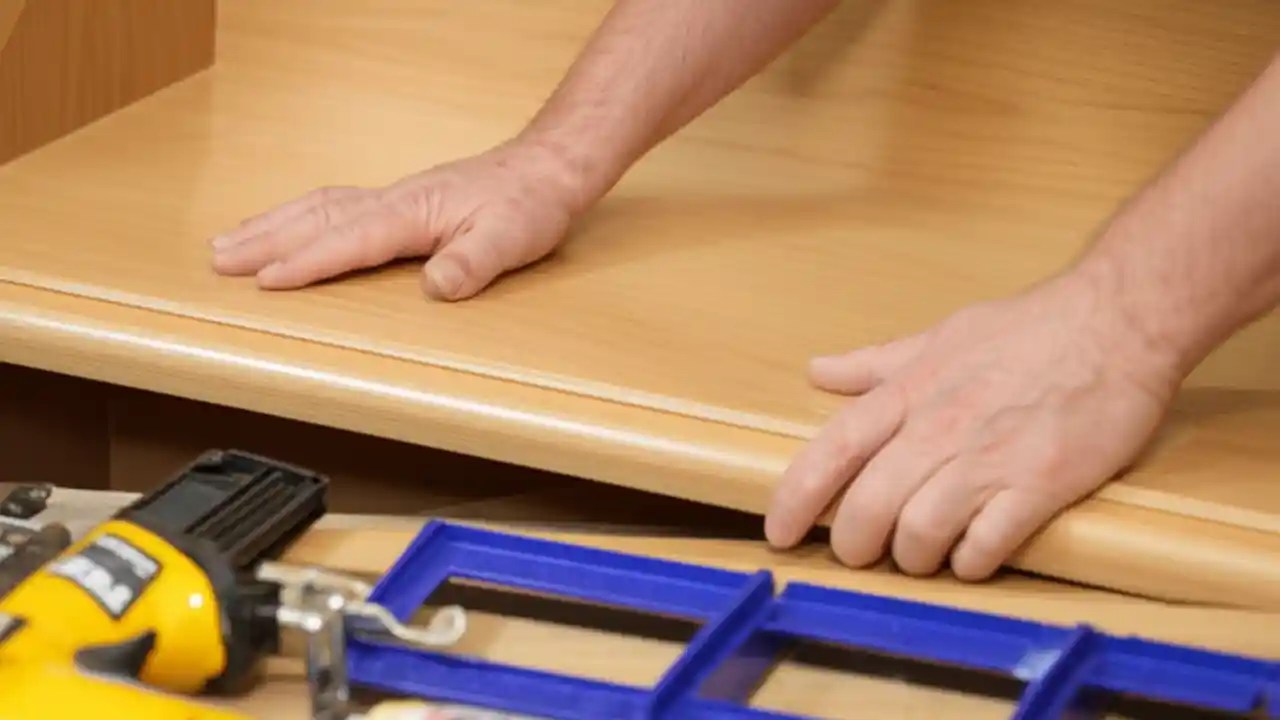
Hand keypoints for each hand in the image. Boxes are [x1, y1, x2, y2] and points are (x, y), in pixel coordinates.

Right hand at [210, 140, 585, 300]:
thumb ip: (472, 264)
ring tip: (229, 241)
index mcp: (413, 212)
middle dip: (265, 238)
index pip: (349, 239)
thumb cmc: (528, 205)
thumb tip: (436, 286)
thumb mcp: (510, 239)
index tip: (265, 280)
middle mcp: (395, 201)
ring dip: (273, 224)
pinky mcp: (400, 203)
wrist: (546, 170)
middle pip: (317, 217)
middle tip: (217, 258)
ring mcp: (394, 199)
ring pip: (320, 207)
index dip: (306, 261)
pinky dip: (301, 216)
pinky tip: (289, 226)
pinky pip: (336, 206)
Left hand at [764, 269, 1184, 579]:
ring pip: (920, 534)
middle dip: (854, 545)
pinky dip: (969, 562)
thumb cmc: (1028, 328)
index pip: (831, 452)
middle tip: (862, 552)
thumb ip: (876, 363)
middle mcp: (939, 429)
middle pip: (868, 508)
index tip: (778, 532)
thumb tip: (818, 370)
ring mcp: (990, 459)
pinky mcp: (1041, 484)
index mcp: (908, 392)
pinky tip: (972, 555)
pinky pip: (986, 544)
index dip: (796, 498)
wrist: (1117, 321)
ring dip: (913, 557)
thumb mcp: (940, 335)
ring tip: (921, 554)